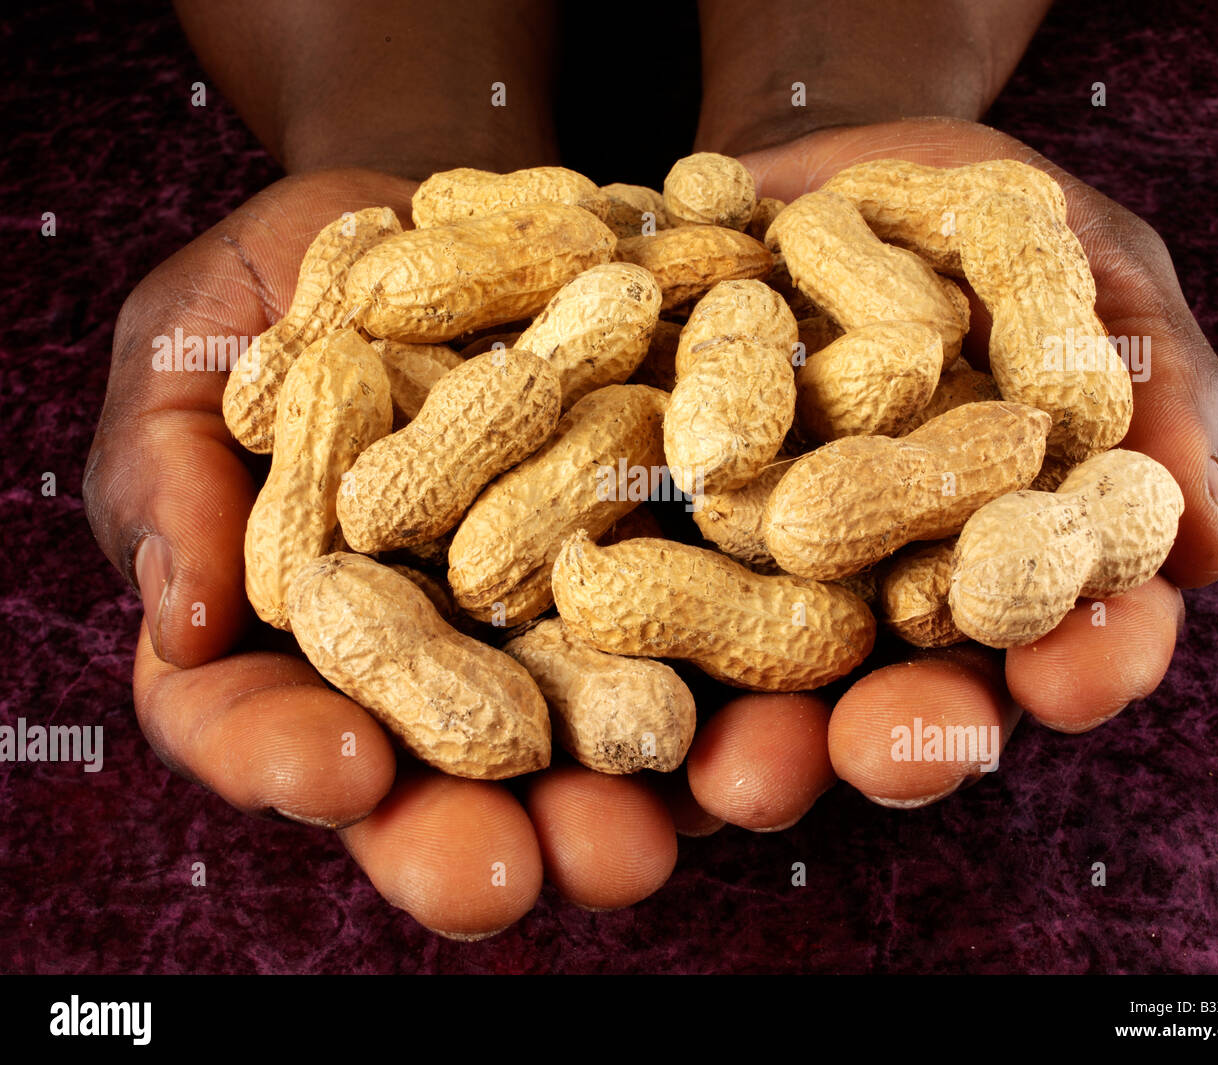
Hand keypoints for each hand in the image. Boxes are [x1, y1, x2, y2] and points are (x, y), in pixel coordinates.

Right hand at [85, 171, 681, 937]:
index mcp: (288, 621)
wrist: (447, 206)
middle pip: (429, 771)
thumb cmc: (289, 277)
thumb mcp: (193, 346)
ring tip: (654, 828)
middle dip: (465, 832)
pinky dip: (738, 683)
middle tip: (504, 873)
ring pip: (576, 735)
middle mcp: (425, 649)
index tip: (335, 769)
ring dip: (620, 791)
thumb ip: (168, 472)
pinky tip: (773, 717)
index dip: (283, 755)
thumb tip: (185, 620)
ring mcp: (548, 620)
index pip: (251, 717)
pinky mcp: (657, 570)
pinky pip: (700, 635)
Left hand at [682, 118, 1217, 817]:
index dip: (1079, 659)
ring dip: (758, 730)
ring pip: (770, 674)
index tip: (1069, 679)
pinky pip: (643, 580)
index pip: (1062, 623)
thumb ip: (1153, 392)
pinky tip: (597, 641)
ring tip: (732, 771)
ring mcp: (777, 569)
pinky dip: (623, 618)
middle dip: (901, 731)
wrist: (833, 169)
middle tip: (877, 754)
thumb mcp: (1092, 268)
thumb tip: (1204, 544)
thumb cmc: (989, 220)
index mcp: (1005, 552)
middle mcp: (892, 588)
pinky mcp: (675, 529)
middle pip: (909, 684)